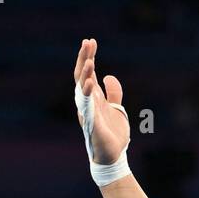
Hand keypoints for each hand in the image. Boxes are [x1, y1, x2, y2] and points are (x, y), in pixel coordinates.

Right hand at [73, 38, 129, 164]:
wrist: (113, 156)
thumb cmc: (113, 134)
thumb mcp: (117, 109)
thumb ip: (114, 93)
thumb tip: (109, 76)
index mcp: (93, 98)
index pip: (88, 73)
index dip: (88, 57)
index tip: (91, 41)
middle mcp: (87, 102)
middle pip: (82, 75)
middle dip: (84, 58)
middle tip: (87, 42)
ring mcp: (88, 111)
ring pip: (81, 88)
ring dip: (85, 72)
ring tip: (90, 58)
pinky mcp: (91, 122)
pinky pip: (86, 105)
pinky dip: (87, 92)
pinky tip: (90, 81)